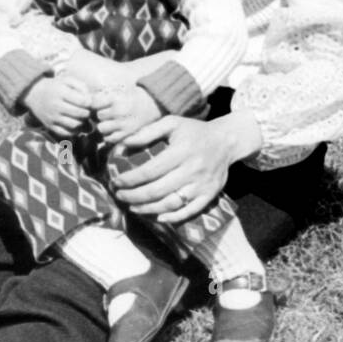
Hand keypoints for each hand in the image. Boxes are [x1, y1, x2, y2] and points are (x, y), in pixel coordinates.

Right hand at [21, 74, 90, 137]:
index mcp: (61, 93)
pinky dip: (74, 131)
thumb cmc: (55, 86)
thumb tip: (90, 99)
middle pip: (79, 113)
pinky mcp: (49, 126)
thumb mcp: (67, 81)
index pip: (82, 101)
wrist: (34, 94)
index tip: (89, 102)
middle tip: (87, 110)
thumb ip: (81, 86)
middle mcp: (56, 106)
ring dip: (82, 123)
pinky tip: (75, 125)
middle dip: (87, 113)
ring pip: (74, 125)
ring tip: (81, 117)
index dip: (90, 102)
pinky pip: (65, 133)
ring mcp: (52, 117)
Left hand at [94, 87, 160, 145]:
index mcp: (117, 98)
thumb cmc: (131, 96)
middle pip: (98, 115)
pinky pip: (110, 138)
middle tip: (108, 112)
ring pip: (101, 128)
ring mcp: (124, 123)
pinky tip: (114, 129)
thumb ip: (102, 96)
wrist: (152, 104)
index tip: (100, 102)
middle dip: (101, 114)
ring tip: (111, 121)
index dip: (95, 103)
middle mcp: (120, 111)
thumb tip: (86, 102)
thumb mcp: (118, 91)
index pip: (94, 102)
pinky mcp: (127, 133)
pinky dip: (109, 135)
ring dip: (104, 125)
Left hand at [110, 116, 233, 223]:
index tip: (116, 181)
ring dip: (147, 209)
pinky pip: (189, 211)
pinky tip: (157, 217)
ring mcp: (202, 185)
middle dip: (133, 196)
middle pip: (157, 190)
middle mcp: (193, 169)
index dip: (130, 179)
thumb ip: (147, 132)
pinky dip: (172, 218)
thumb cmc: (194, 131)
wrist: (226, 141)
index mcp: (182, 151)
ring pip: (170, 204)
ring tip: (133, 207)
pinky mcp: (209, 195)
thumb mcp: (172, 123)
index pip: (150, 170)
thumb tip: (121, 144)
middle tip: (120, 195)